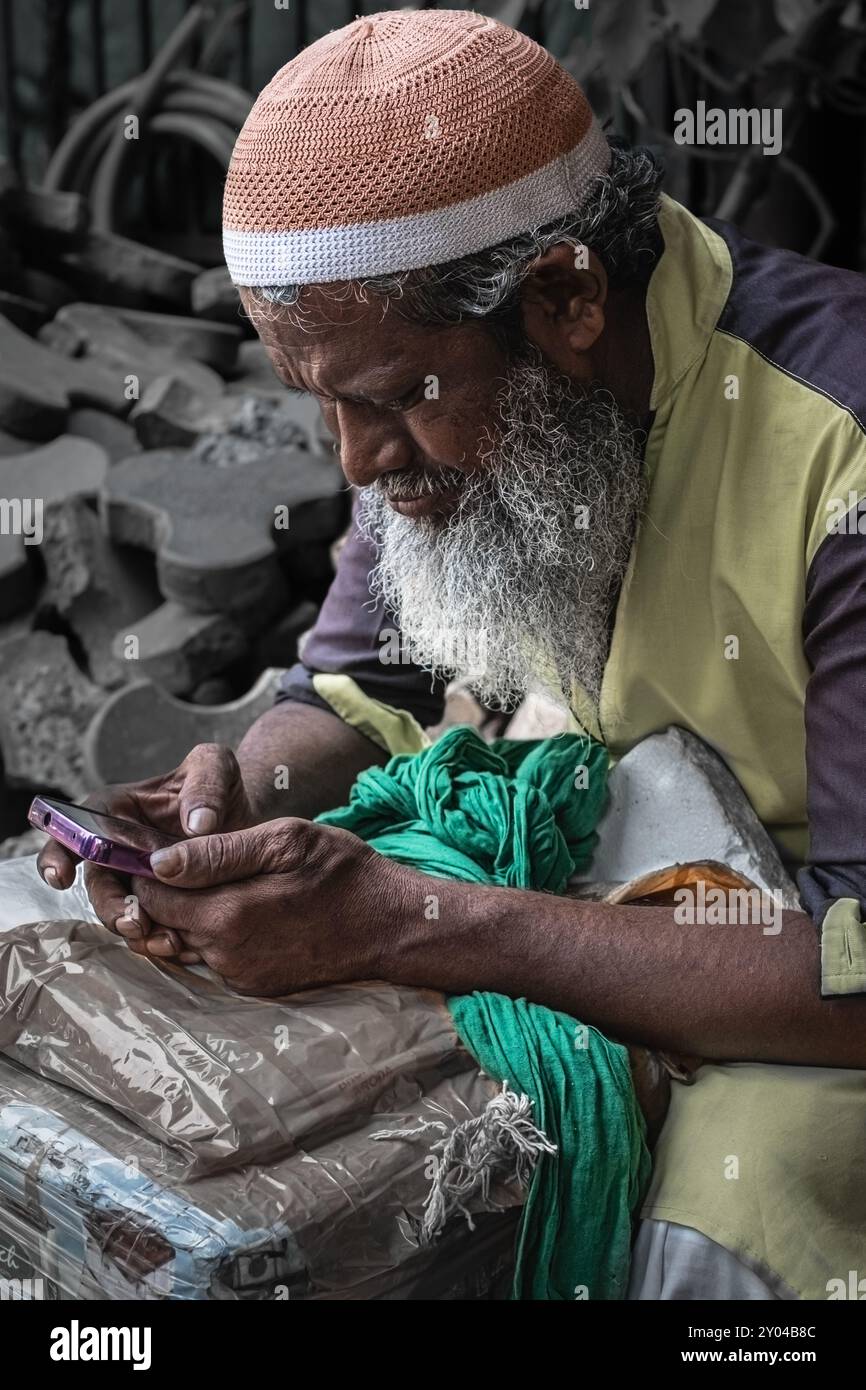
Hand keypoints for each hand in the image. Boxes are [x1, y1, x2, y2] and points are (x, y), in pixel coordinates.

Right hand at [36, 744, 254, 962]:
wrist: (245, 818)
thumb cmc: (218, 786)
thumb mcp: (215, 767)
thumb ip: (206, 785)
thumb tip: (198, 824)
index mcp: (117, 810)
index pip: (76, 827)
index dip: (60, 853)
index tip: (61, 876)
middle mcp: (119, 849)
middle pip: (97, 881)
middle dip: (109, 905)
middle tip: (133, 921)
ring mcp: (137, 880)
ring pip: (120, 910)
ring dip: (134, 928)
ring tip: (164, 940)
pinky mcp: (160, 904)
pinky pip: (150, 927)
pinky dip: (159, 940)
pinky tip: (180, 947)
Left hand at [131, 817, 407, 994]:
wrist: (387, 923)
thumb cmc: (340, 872)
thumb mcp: (284, 841)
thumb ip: (218, 853)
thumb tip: (159, 863)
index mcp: (227, 915)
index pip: (151, 897)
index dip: (144, 871)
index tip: (153, 848)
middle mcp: (225, 955)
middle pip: (163, 923)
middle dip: (163, 893)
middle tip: (186, 861)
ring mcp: (239, 975)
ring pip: (186, 941)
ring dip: (189, 914)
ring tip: (220, 881)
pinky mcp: (253, 985)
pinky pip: (214, 957)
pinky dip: (215, 933)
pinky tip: (242, 907)